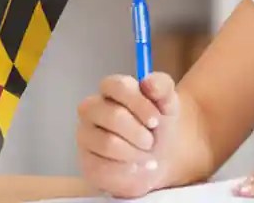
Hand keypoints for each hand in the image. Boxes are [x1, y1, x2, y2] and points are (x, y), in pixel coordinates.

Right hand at [76, 72, 181, 198]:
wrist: (161, 155)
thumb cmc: (159, 123)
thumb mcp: (168, 102)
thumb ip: (161, 86)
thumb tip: (147, 82)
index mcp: (110, 88)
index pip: (117, 86)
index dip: (139, 104)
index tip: (156, 120)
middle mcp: (91, 108)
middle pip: (113, 116)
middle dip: (140, 132)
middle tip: (152, 141)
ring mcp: (85, 135)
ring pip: (109, 144)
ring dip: (136, 152)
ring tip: (148, 155)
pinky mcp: (86, 162)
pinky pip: (104, 167)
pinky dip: (128, 170)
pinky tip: (138, 167)